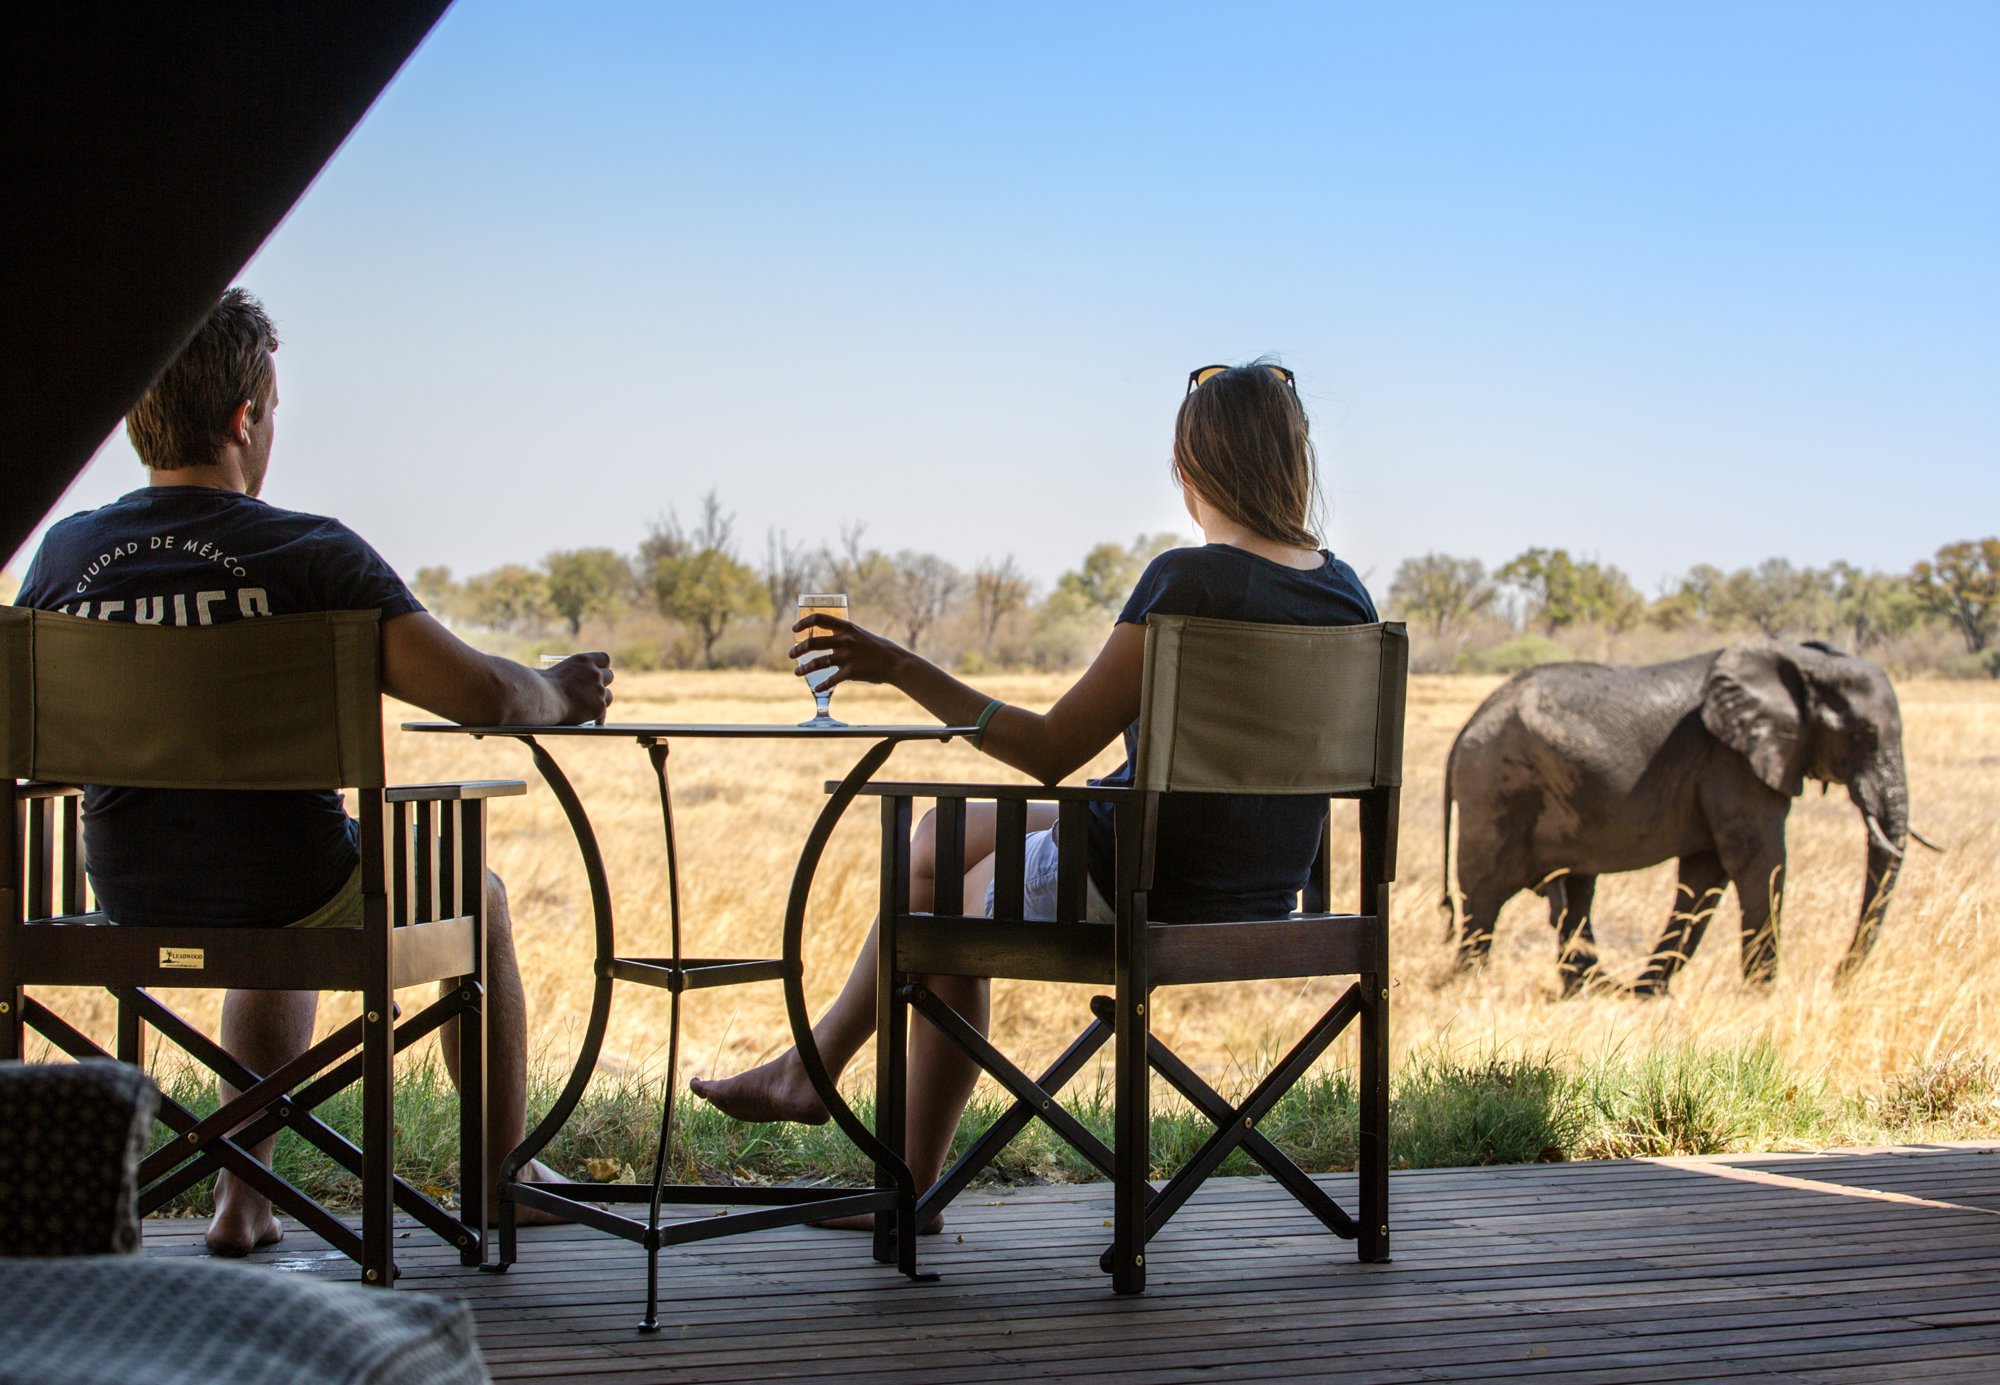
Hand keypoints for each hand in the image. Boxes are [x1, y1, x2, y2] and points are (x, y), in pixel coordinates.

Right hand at [541, 651, 613, 723]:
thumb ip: (557, 674)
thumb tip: (547, 679)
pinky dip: (598, 716)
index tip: (598, 672)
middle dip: (603, 683)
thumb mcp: (551, 671)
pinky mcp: (599, 706)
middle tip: (593, 691)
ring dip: (601, 699)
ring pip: (609, 695)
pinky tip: (595, 720)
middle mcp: (594, 673)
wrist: (544, 698)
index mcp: (584, 660)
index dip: (602, 666)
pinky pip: (603, 712)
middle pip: (609, 676)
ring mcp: (599, 689)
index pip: (604, 659)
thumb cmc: (539, 684)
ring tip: (591, 706)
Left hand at [789, 615, 910, 691]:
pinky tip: (816, 688)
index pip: (819, 618)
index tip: (794, 629)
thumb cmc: (879, 649)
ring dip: (804, 668)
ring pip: (818, 663)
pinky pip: (831, 680)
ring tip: (797, 672)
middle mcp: (845, 640)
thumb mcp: (861, 634)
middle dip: (798, 649)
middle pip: (813, 643)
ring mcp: (847, 656)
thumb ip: (845, 635)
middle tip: (791, 654)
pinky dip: (821, 685)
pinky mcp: (851, 671)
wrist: (896, 662)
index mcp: (847, 627)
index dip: (804, 622)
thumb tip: (829, 639)